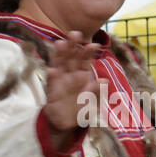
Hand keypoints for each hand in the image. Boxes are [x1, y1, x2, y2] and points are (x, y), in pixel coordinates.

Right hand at [42, 30, 100, 145]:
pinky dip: (51, 76)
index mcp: (82, 76)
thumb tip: (104, 80)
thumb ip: (96, 91)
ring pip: (59, 64)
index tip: (94, 45)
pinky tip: (52, 70)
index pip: (85, 61)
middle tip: (75, 33)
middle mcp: (70, 75)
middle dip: (73, 45)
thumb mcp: (91, 101)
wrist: (65, 123)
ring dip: (59, 54)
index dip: (89, 52)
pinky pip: (51, 82)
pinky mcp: (51, 91)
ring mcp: (60, 81)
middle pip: (71, 57)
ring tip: (60, 43)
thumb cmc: (79, 109)